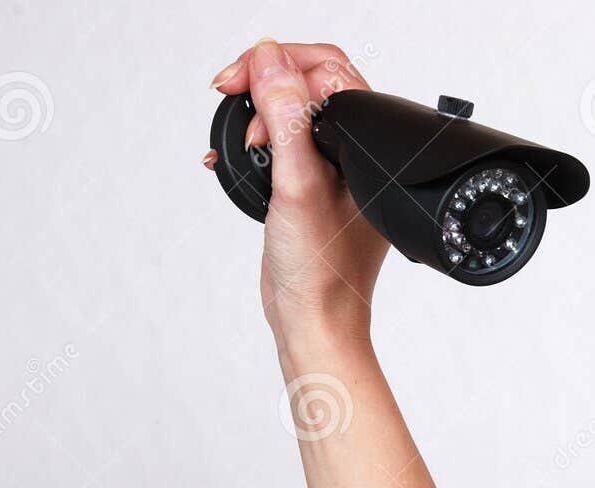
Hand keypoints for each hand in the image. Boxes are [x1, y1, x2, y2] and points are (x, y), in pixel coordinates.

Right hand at [207, 40, 389, 348]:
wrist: (313, 321)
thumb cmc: (322, 269)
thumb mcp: (299, 184)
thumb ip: (286, 118)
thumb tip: (270, 60)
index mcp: (367, 145)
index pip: (330, 71)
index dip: (282, 63)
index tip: (242, 76)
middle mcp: (353, 153)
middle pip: (306, 85)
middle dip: (263, 82)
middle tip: (229, 92)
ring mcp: (329, 169)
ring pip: (287, 113)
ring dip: (252, 113)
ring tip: (233, 140)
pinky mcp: (306, 188)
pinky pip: (277, 145)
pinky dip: (249, 143)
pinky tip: (227, 160)